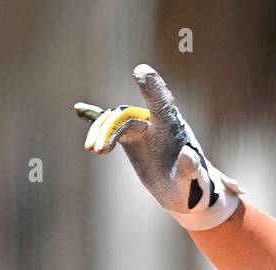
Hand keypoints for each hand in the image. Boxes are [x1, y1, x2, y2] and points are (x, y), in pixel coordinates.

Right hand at [75, 64, 241, 229]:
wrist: (186, 191)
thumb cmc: (194, 187)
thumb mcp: (195, 183)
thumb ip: (192, 169)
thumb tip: (187, 154)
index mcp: (173, 129)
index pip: (162, 104)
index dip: (153, 88)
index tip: (141, 71)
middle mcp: (155, 123)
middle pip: (128, 115)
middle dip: (111, 128)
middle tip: (99, 150)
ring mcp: (141, 129)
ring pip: (115, 121)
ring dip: (101, 132)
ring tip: (93, 150)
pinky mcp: (131, 138)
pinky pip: (111, 126)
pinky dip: (96, 119)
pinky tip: (80, 110)